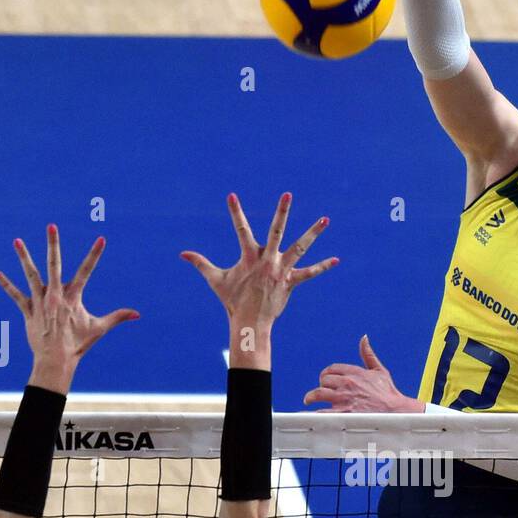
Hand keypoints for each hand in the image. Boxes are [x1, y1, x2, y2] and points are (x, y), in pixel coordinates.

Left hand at [0, 226, 138, 389]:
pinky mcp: (28, 311)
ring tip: (17, 241)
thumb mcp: (99, 328)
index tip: (101, 239)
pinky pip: (15, 295)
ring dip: (24, 257)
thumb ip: (117, 317)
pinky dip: (6, 285)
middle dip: (53, 245)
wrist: (56, 360)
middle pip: (54, 265)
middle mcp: (56, 296)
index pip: (86, 271)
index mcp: (73, 298)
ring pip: (31, 275)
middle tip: (51, 226)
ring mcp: (40, 303)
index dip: (95, 255)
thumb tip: (138, 314)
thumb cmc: (78, 345)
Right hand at [181, 192, 336, 327]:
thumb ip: (200, 263)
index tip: (232, 195)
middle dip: (281, 212)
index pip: (240, 228)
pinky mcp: (291, 282)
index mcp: (249, 256)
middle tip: (287, 194)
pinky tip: (336, 260)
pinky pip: (309, 273)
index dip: (235, 212)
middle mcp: (267, 260)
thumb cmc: (232, 300)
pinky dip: (322, 267)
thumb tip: (181, 254)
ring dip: (313, 233)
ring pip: (300, 248)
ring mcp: (281, 270)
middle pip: (276, 231)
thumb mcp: (215, 279)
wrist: (250, 322)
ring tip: (325, 219)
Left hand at [304, 335, 420, 412]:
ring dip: (311, 396)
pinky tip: (310, 413)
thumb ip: (368, 354)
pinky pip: (322, 412)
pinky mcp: (343, 413)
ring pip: (318, 393)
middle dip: (322, 385)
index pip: (332, 369)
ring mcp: (344, 399)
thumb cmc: (388, 393)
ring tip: (309, 400)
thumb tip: (364, 339)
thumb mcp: (379, 370)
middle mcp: (347, 384)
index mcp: (354, 372)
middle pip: (324, 380)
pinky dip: (314, 413)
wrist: (395, 411)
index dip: (327, 373)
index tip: (326, 379)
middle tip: (320, 391)